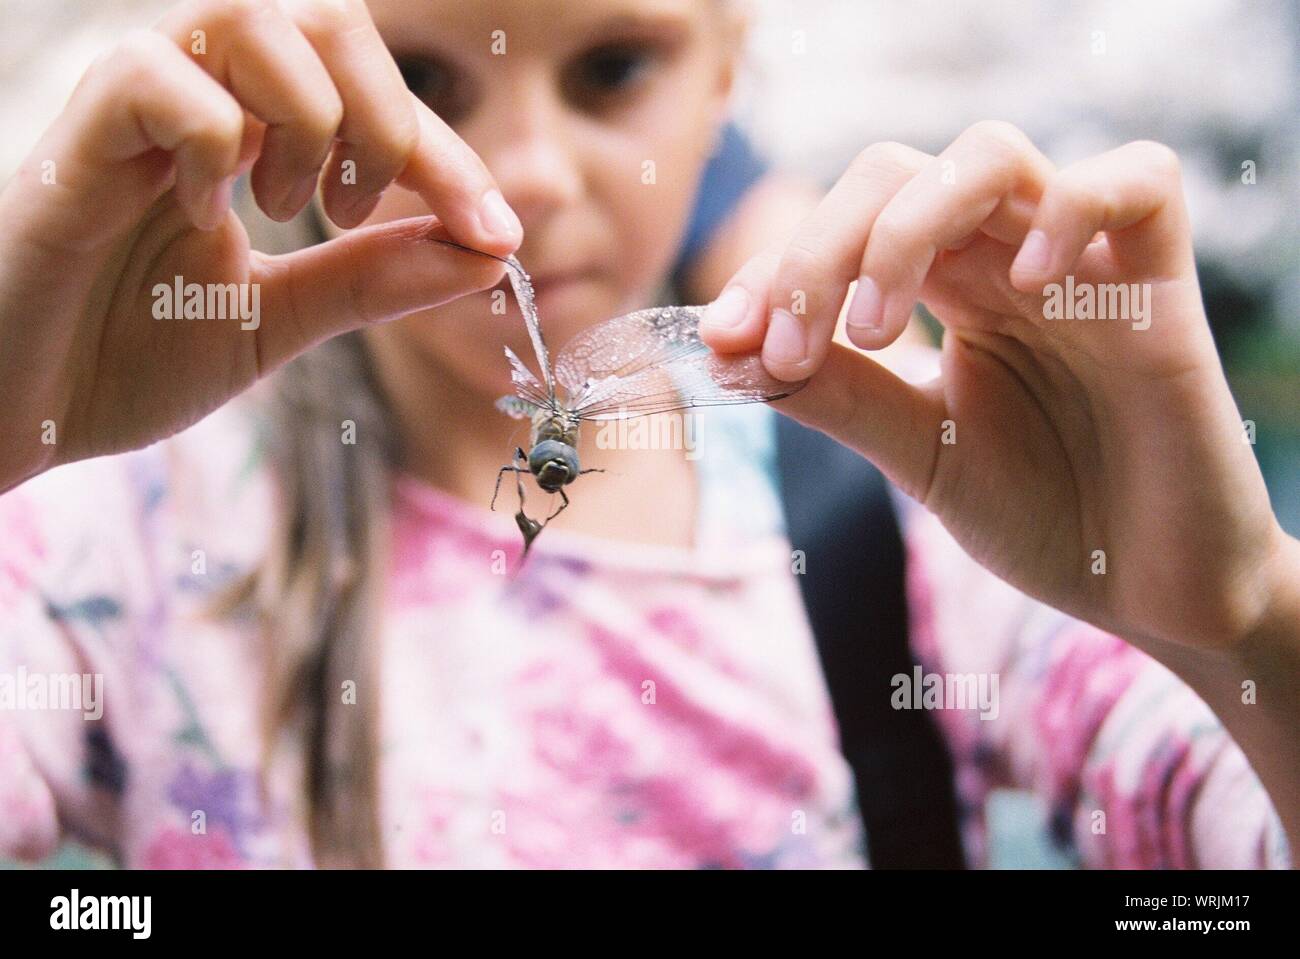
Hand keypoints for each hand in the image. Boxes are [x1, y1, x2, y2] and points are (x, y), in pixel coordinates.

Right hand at [0, 0, 521, 493]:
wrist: (15, 412)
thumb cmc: (124, 357)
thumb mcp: (279, 319)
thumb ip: (373, 281)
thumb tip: (486, 253)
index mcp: (250, 135)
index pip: (373, 95)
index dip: (452, 158)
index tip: (500, 234)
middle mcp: (200, 99)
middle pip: (324, 18)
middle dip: (390, 118)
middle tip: (368, 210)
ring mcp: (135, 109)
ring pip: (251, 19)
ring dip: (309, 119)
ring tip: (288, 205)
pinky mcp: (75, 136)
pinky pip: (157, 77)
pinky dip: (213, 142)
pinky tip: (204, 211)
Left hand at [701, 121, 1294, 655]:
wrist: (1150, 590)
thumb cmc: (1042, 515)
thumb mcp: (919, 452)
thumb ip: (837, 398)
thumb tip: (730, 353)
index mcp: (945, 292)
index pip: (844, 227)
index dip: (772, 270)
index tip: (721, 341)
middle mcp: (1003, 260)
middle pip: (895, 174)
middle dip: (817, 250)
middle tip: (792, 348)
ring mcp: (1082, 262)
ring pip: (991, 154)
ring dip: (908, 227)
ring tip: (878, 329)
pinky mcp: (1164, 284)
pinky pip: (1138, 180)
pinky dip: (1068, 209)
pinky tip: (1022, 284)